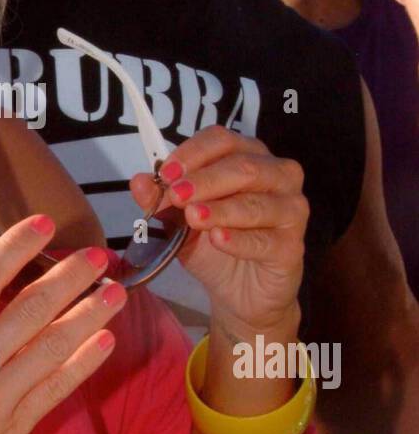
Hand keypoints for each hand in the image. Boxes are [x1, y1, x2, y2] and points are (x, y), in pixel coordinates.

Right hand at [0, 217, 126, 433]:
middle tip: (97, 256)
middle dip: (69, 277)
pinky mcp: (9, 431)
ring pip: (52, 346)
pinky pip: (55, 390)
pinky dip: (83, 363)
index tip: (43, 224)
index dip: (17, 246)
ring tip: (114, 293)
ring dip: (89, 315)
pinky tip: (103, 342)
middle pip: (29, 307)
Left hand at [130, 126, 307, 334]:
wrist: (240, 293)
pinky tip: (218, 239)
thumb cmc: (215, 244)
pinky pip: (266, 240)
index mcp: (248, 156)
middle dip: (205, 180)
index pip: (222, 140)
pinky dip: (239, 239)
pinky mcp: (293, 246)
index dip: (194, 153)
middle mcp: (277, 176)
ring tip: (193, 217)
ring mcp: (291, 210)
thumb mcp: (179, 222)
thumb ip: (161, 201)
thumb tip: (139, 181)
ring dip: (221, 208)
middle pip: (244, 167)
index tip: (167, 173)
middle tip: (177, 196)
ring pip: (257, 202)